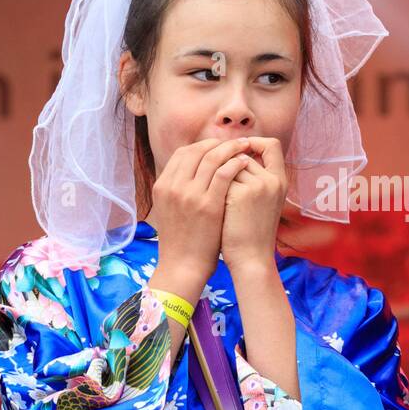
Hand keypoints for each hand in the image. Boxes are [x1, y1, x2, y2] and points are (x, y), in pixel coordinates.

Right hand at [148, 136, 253, 299]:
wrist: (182, 267)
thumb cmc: (182, 241)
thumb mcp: (170, 209)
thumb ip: (178, 188)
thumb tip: (194, 171)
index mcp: (162, 185)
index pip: (182, 153)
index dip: (202, 145)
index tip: (218, 146)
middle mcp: (173, 186)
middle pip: (196, 151)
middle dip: (218, 143)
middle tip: (235, 142)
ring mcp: (189, 195)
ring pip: (212, 158)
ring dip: (231, 149)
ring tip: (245, 147)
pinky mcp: (208, 205)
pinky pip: (224, 174)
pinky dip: (236, 164)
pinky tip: (246, 162)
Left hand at [221, 136, 287, 269]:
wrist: (250, 261)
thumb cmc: (251, 233)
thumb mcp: (262, 203)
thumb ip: (254, 180)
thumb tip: (233, 157)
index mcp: (280, 181)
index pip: (271, 145)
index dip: (252, 143)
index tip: (234, 153)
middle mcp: (272, 180)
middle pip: (242, 154)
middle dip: (225, 164)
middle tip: (213, 181)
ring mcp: (258, 186)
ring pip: (227, 164)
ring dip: (215, 176)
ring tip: (210, 194)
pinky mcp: (242, 194)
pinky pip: (218, 177)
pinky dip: (211, 187)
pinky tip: (207, 202)